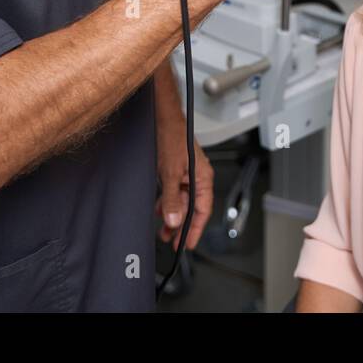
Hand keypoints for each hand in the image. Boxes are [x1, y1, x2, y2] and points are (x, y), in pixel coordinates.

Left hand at [156, 114, 214, 249]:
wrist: (163, 119)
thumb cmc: (173, 138)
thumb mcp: (170, 173)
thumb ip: (172, 199)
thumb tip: (175, 220)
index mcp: (203, 178)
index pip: (203, 210)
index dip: (196, 229)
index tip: (188, 243)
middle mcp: (197, 177)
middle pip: (192, 208)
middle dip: (182, 226)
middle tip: (173, 242)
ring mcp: (187, 174)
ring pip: (182, 202)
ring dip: (172, 216)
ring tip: (163, 231)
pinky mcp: (176, 171)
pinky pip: (174, 192)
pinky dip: (167, 203)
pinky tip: (159, 211)